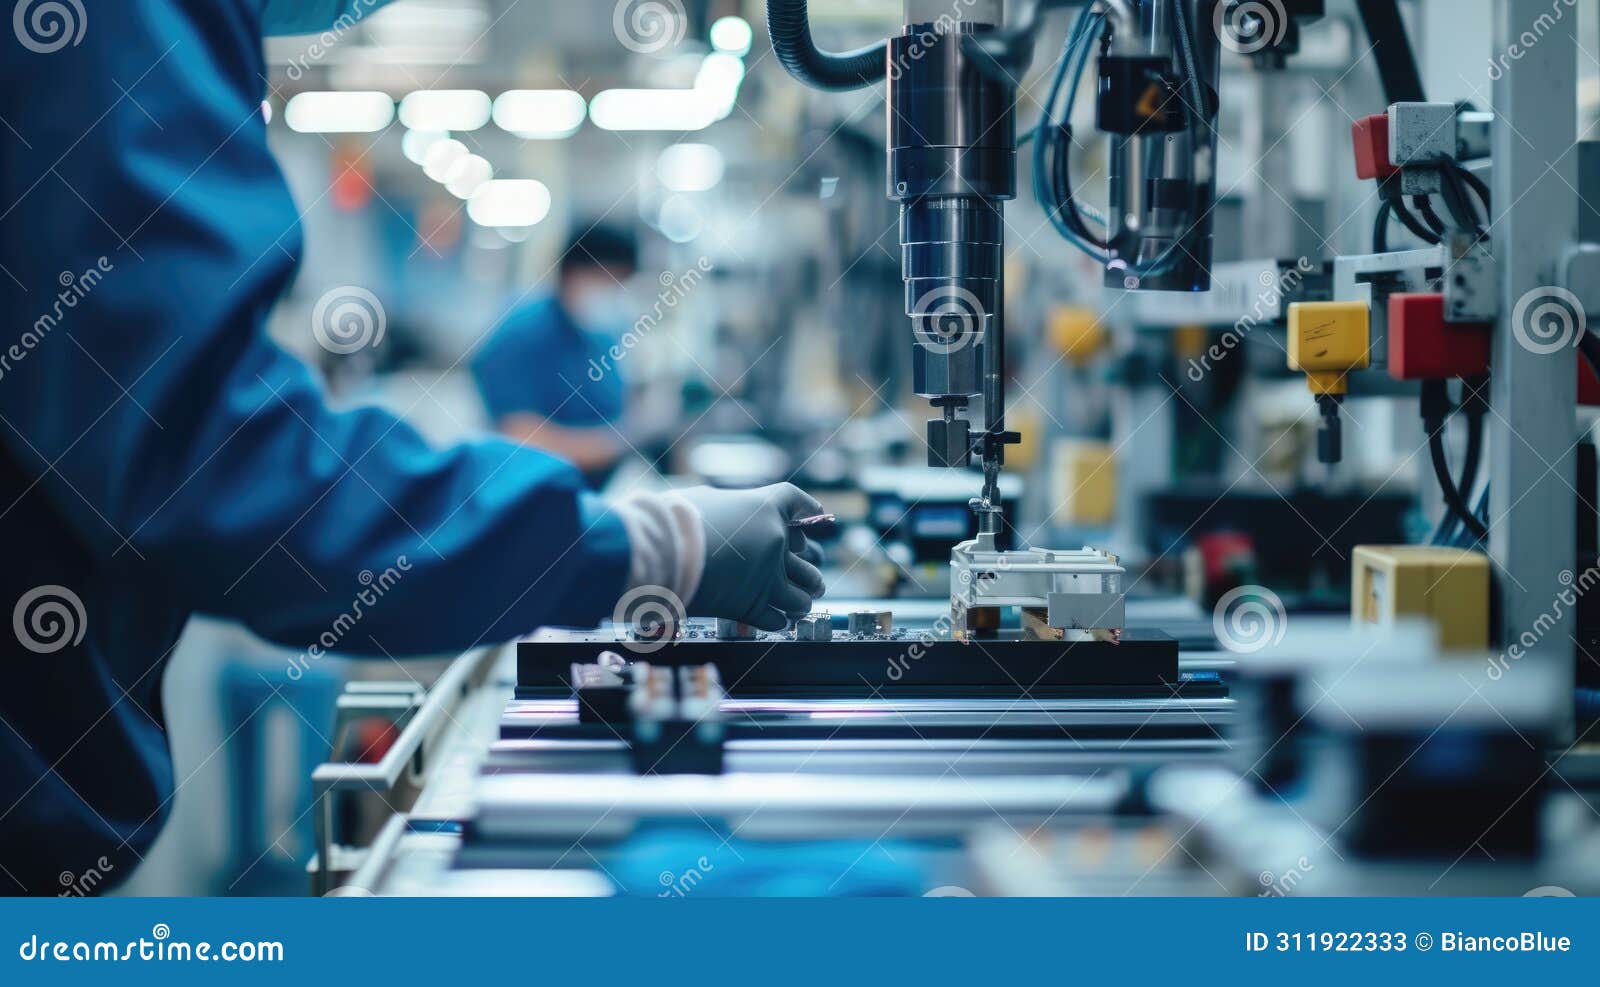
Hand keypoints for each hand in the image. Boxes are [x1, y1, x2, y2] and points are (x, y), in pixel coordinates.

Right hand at [681, 483, 825, 630]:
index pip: (794, 502)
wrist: (663, 551)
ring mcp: (766, 577)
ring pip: (800, 597)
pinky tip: (777, 620)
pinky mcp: (752, 606)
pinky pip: (778, 620)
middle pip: (810, 559)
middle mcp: (773, 543)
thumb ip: (724, 507)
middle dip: (812, 573)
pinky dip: (779, 621)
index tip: (816, 515)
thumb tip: (724, 510)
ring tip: (799, 604)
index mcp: (763, 508)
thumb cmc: (675, 521)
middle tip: (814, 580)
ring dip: (801, 601)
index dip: (808, 509)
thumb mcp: (702, 499)